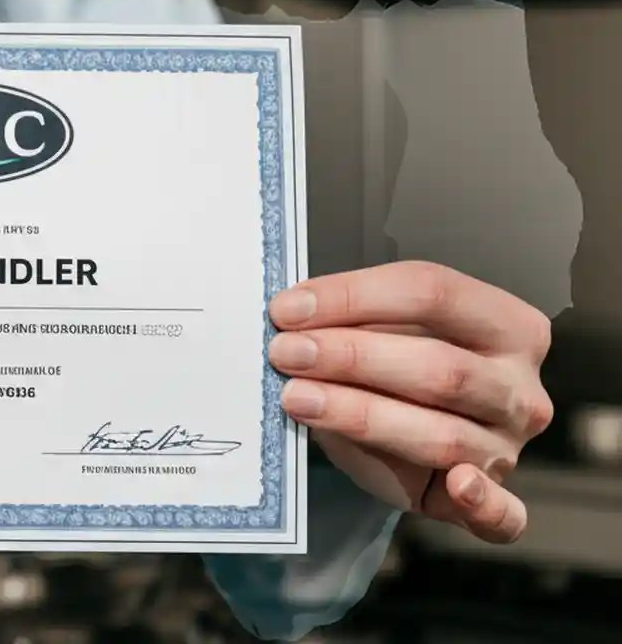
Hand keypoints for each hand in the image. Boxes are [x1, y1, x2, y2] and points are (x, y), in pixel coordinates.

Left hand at [268, 261, 552, 543]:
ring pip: (444, 435)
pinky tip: (458, 485)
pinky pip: (502, 513)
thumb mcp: (380, 333)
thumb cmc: (396, 369)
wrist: (408, 434)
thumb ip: (354, 321)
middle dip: (353, 358)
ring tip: (298, 399)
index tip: (288, 309)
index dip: (354, 297)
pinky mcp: (493, 502)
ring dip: (363, 416)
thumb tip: (292, 313)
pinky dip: (484, 504)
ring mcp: (509, 448)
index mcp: (509, 326)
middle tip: (287, 353)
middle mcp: (520, 388)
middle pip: (441, 368)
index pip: (434, 294)